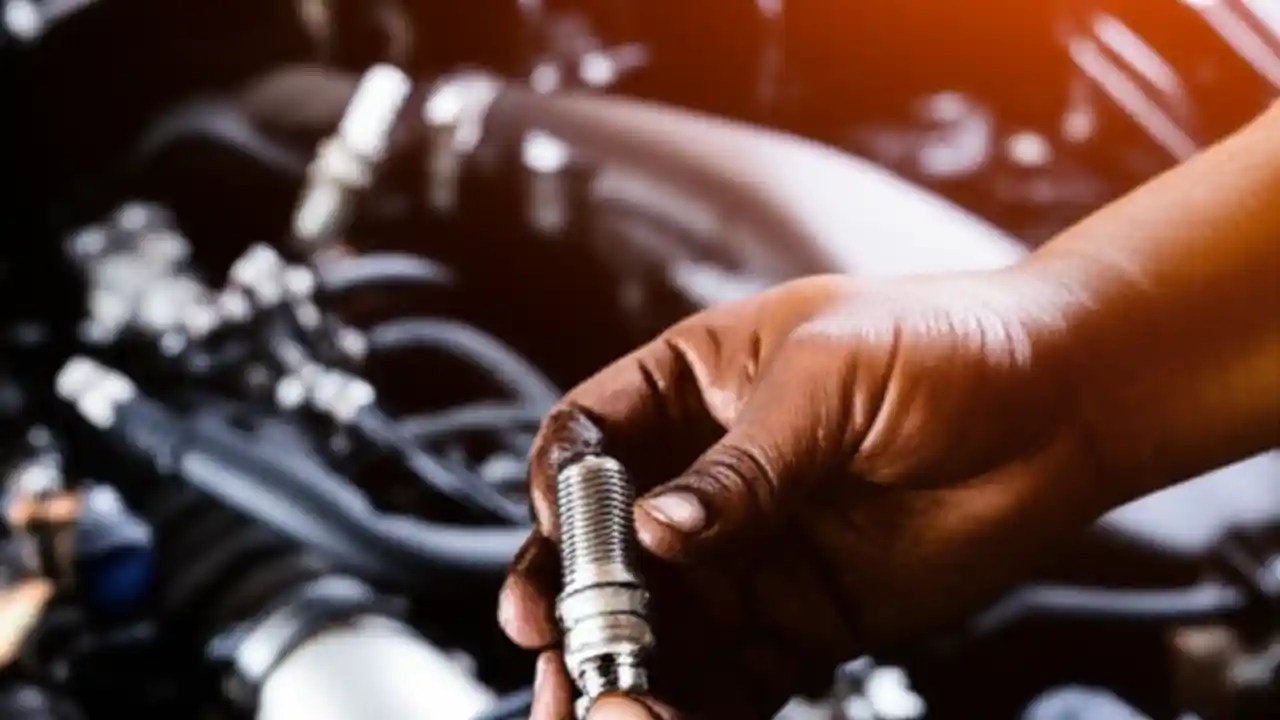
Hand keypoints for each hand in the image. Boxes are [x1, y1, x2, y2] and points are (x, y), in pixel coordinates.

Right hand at [501, 271, 1128, 718]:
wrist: (1068, 408)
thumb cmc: (950, 345)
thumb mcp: (831, 375)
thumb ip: (744, 463)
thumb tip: (656, 531)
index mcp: (694, 387)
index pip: (591, 439)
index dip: (562, 490)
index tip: (560, 539)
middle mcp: (708, 474)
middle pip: (607, 547)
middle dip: (572, 600)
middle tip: (554, 650)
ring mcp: (751, 553)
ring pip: (661, 623)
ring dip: (623, 668)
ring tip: (605, 707)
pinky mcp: (801, 620)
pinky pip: (733, 675)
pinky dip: (697, 708)